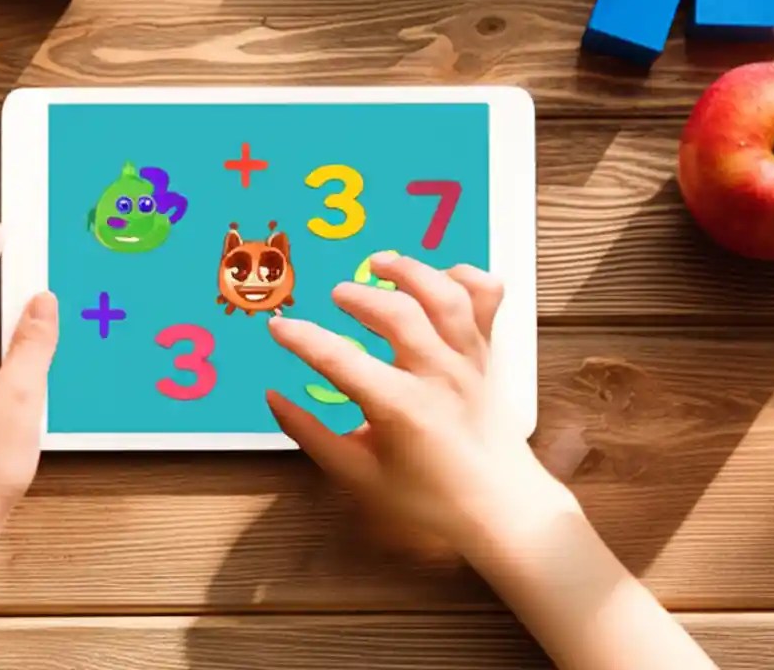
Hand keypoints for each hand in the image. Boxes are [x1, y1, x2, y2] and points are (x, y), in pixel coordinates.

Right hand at [267, 253, 573, 555]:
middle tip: (336, 296)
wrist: (500, 508)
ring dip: (410, 271)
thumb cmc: (428, 498)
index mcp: (401, 408)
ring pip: (445, 294)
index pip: (339, 360)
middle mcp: (439, 376)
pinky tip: (440, 276)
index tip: (278, 326)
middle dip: (359, 296)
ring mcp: (469, 361)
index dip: (302, 338)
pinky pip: (487, 299)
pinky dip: (466, 277)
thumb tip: (273, 398)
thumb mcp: (357, 474)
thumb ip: (310, 435)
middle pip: (397, 312)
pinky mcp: (489, 355)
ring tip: (380, 264)